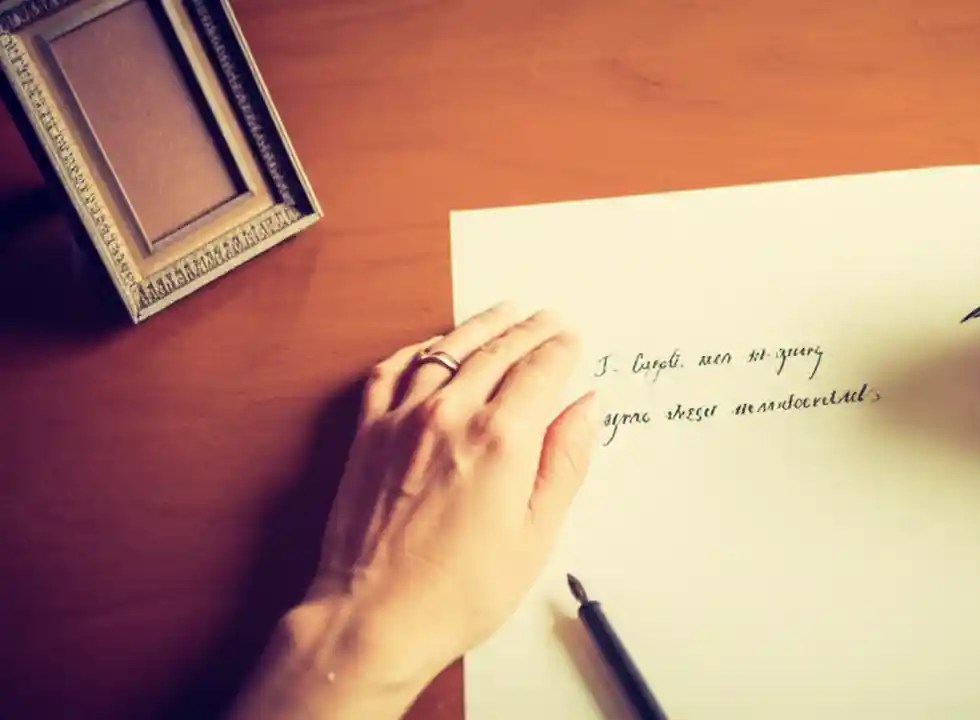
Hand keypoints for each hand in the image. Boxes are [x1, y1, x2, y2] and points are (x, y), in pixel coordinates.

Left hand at [228, 302, 600, 718]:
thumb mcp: (536, 535)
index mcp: (502, 440)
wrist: (374, 618)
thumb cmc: (459, 592)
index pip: (541, 370)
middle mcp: (452, 414)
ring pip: (448, 349)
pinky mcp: (369, 433)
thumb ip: (565, 462)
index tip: (573, 341)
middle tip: (549, 319)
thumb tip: (585, 408)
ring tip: (503, 313)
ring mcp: (404, 419)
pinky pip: (394, 369)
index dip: (562, 350)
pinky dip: (420, 349)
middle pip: (498, 351)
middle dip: (529, 330)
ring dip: (480, 326)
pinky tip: (434, 346)